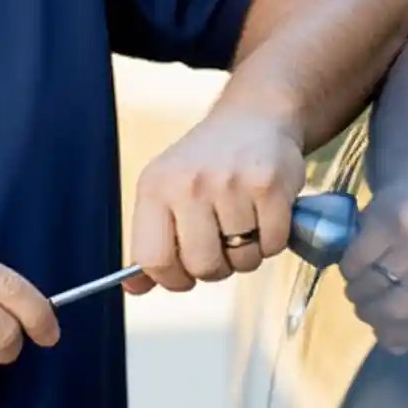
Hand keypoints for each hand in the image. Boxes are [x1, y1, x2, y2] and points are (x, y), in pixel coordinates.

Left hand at [124, 111, 304, 292]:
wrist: (254, 119)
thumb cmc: (205, 165)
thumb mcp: (165, 192)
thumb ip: (151, 241)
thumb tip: (134, 289)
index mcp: (154, 188)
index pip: (153, 259)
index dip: (171, 278)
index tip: (183, 273)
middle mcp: (189, 183)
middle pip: (202, 266)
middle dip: (215, 268)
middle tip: (220, 245)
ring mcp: (230, 183)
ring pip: (242, 260)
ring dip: (247, 253)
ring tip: (244, 222)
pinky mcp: (269, 185)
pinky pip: (272, 245)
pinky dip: (273, 240)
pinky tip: (264, 214)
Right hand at [339, 172, 407, 353]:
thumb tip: (394, 345)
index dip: (401, 335)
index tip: (382, 336)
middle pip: (399, 306)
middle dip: (372, 315)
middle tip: (361, 309)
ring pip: (375, 284)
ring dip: (357, 292)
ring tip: (354, 286)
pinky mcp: (387, 220)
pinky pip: (358, 260)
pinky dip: (348, 269)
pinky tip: (350, 264)